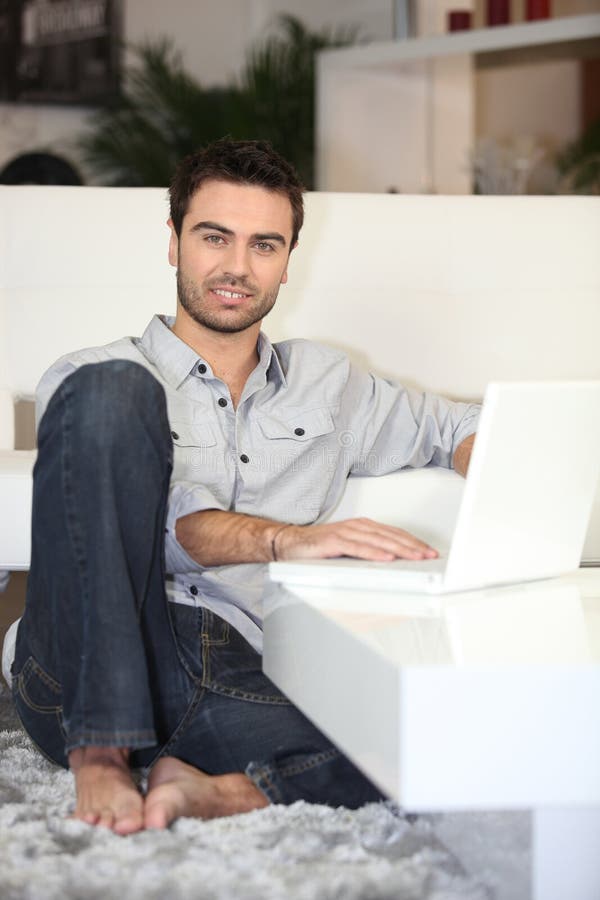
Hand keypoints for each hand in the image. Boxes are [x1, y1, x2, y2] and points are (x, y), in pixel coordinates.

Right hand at [275, 517, 437, 561]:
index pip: (394, 533)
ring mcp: (346, 532)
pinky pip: (358, 548)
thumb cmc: (319, 548)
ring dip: (399, 549)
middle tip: (429, 555)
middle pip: (391, 535)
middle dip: (413, 546)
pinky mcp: (334, 541)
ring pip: (379, 540)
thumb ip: (369, 552)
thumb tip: (394, 562)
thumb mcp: (350, 548)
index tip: (429, 551)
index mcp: (363, 527)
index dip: (413, 542)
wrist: (290, 543)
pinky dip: (374, 553)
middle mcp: (357, 526)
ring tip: (415, 557)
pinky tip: (387, 558)